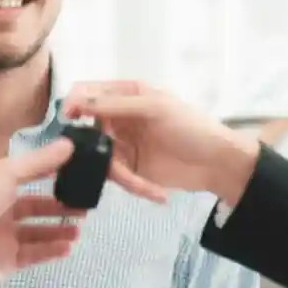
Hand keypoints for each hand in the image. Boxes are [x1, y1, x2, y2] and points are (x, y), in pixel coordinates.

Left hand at [0, 139, 87, 280]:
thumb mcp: (7, 172)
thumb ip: (40, 161)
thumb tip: (70, 144)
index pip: (24, 177)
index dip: (47, 174)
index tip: (72, 173)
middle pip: (33, 208)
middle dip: (58, 208)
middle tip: (82, 208)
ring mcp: (1, 237)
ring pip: (36, 233)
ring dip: (58, 231)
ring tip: (78, 229)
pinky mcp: (5, 261)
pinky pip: (32, 255)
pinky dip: (50, 251)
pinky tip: (67, 247)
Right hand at [62, 81, 260, 206]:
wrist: (218, 163)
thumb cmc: (191, 127)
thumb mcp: (155, 109)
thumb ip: (116, 105)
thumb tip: (77, 101)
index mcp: (127, 94)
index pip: (88, 92)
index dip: (73, 103)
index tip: (69, 118)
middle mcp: (120, 118)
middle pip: (87, 129)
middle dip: (91, 148)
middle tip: (105, 161)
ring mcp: (124, 144)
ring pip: (101, 158)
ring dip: (121, 175)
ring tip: (142, 184)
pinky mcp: (131, 169)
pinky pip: (119, 178)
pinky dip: (136, 187)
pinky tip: (159, 194)